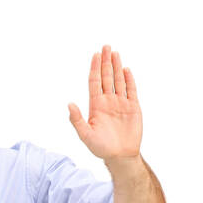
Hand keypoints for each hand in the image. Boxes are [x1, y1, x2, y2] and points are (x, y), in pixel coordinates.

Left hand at [67, 45, 142, 161]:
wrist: (120, 156)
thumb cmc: (101, 148)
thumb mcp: (85, 135)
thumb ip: (77, 120)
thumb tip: (69, 104)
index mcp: (96, 105)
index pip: (95, 82)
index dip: (95, 68)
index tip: (95, 55)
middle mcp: (108, 101)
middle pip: (106, 77)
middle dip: (105, 62)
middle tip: (105, 46)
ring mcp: (121, 103)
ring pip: (118, 80)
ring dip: (116, 67)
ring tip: (115, 53)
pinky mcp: (133, 107)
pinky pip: (131, 90)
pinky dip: (129, 80)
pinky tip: (126, 70)